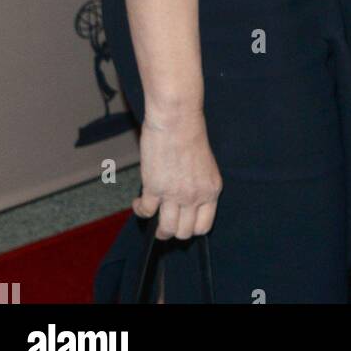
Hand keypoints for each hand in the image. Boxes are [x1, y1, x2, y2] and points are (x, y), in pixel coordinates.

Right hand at [134, 105, 222, 239]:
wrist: (177, 118)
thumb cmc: (190, 133)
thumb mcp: (205, 165)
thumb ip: (198, 186)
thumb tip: (185, 202)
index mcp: (211, 190)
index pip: (204, 226)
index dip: (192, 229)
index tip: (184, 224)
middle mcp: (195, 196)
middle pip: (184, 232)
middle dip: (174, 232)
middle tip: (166, 224)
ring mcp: (174, 195)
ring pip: (166, 229)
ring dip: (159, 229)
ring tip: (154, 220)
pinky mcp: (154, 188)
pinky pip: (146, 212)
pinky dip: (140, 211)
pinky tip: (139, 203)